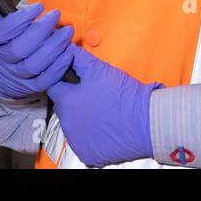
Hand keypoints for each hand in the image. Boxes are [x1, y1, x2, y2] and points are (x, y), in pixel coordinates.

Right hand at [0, 0, 74, 100]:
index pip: (3, 32)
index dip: (20, 20)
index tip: (39, 6)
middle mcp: (2, 59)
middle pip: (20, 49)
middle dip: (40, 31)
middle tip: (56, 15)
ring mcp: (17, 75)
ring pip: (34, 65)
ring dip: (53, 48)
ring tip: (67, 31)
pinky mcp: (31, 86)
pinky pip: (45, 81)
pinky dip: (58, 68)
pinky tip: (68, 52)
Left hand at [46, 45, 158, 166]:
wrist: (146, 122)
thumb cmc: (124, 95)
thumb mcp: (98, 69)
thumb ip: (78, 57)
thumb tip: (66, 47)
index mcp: (66, 101)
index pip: (53, 86)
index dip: (64, 79)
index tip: (74, 78)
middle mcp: (66, 123)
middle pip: (63, 106)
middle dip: (73, 98)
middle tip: (92, 93)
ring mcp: (76, 140)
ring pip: (72, 124)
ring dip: (81, 117)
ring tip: (101, 109)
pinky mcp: (87, 154)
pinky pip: (82, 141)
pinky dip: (90, 135)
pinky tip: (103, 126)